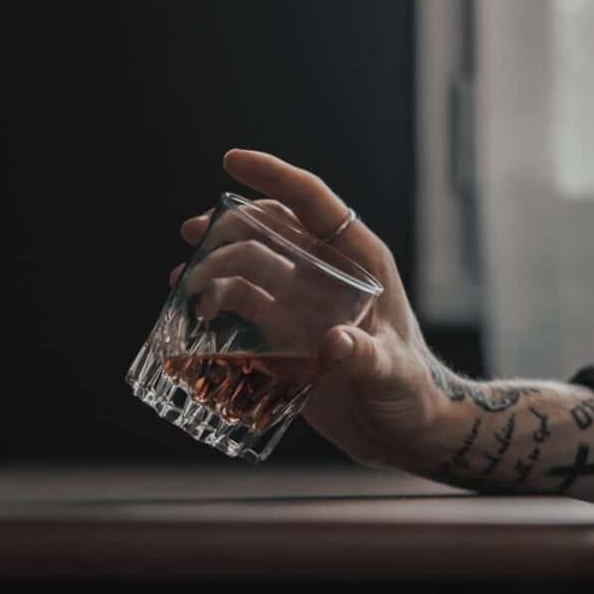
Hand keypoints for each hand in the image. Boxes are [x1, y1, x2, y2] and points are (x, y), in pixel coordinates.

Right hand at [174, 149, 439, 469]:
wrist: (402, 433)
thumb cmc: (411, 394)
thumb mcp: (392, 373)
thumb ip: (365, 357)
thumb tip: (334, 342)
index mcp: (359, 262)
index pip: (313, 203)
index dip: (273, 177)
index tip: (231, 161)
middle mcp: (327, 275)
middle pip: (271, 231)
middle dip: (229, 227)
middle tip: (191, 233)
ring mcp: (304, 306)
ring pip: (251, 268)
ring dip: (215, 268)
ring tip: (182, 282)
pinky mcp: (286, 339)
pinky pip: (245, 311)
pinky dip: (218, 308)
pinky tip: (193, 314)